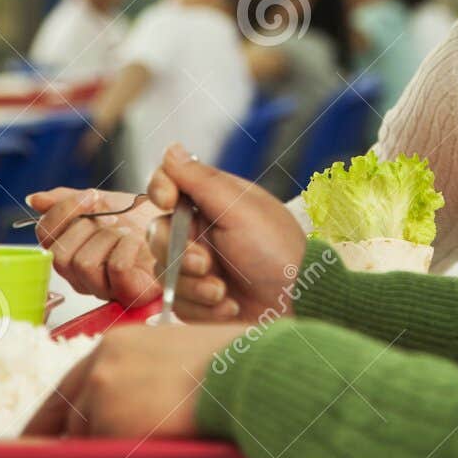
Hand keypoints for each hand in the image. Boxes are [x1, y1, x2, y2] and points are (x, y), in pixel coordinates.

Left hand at [24, 323, 232, 437]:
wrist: (241, 372)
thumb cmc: (226, 364)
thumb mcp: (174, 355)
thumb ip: (141, 375)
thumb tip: (132, 406)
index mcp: (117, 344)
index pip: (69, 386)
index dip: (52, 417)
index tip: (37, 436)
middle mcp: (101, 364)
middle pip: (71, 416)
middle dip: (77, 440)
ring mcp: (101, 393)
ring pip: (88, 439)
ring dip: (110, 449)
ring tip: (149, 443)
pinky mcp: (108, 422)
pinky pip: (104, 457)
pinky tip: (152, 449)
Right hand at [27, 185, 160, 307]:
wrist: (181, 226)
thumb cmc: (144, 219)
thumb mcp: (105, 201)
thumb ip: (68, 200)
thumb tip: (34, 200)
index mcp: (72, 249)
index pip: (45, 235)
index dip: (63, 212)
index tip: (90, 196)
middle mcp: (83, 274)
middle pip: (59, 255)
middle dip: (88, 225)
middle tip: (112, 215)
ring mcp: (105, 287)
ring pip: (83, 263)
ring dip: (109, 236)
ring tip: (128, 230)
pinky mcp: (131, 294)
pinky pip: (116, 268)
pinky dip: (128, 247)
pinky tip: (139, 242)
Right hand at [147, 143, 306, 325]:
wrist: (297, 303)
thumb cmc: (277, 250)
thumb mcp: (240, 209)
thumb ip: (201, 180)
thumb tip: (172, 149)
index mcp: (212, 201)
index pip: (168, 184)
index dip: (161, 190)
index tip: (169, 201)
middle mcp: (201, 230)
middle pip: (159, 232)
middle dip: (181, 253)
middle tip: (207, 264)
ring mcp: (198, 265)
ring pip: (165, 271)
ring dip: (194, 285)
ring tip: (223, 292)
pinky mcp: (198, 298)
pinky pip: (178, 301)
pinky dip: (202, 308)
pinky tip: (229, 307)